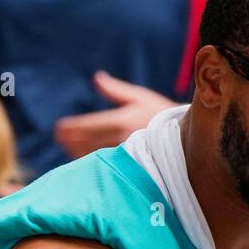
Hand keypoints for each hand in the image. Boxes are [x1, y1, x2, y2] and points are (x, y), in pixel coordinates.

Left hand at [53, 71, 175, 157]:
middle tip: (61, 139)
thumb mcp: (141, 98)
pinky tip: (87, 163)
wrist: (188, 139)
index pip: (86, 126)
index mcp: (120, 121)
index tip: (59, 129)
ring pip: (92, 158)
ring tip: (70, 150)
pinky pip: (106, 168)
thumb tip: (97, 79)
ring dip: (77, 154)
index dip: (69, 128)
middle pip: (85, 144)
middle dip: (69, 141)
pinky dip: (93, 165)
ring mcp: (125, 157)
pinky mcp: (131, 169)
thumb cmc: (163, 116)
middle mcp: (121, 140)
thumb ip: (116, 91)